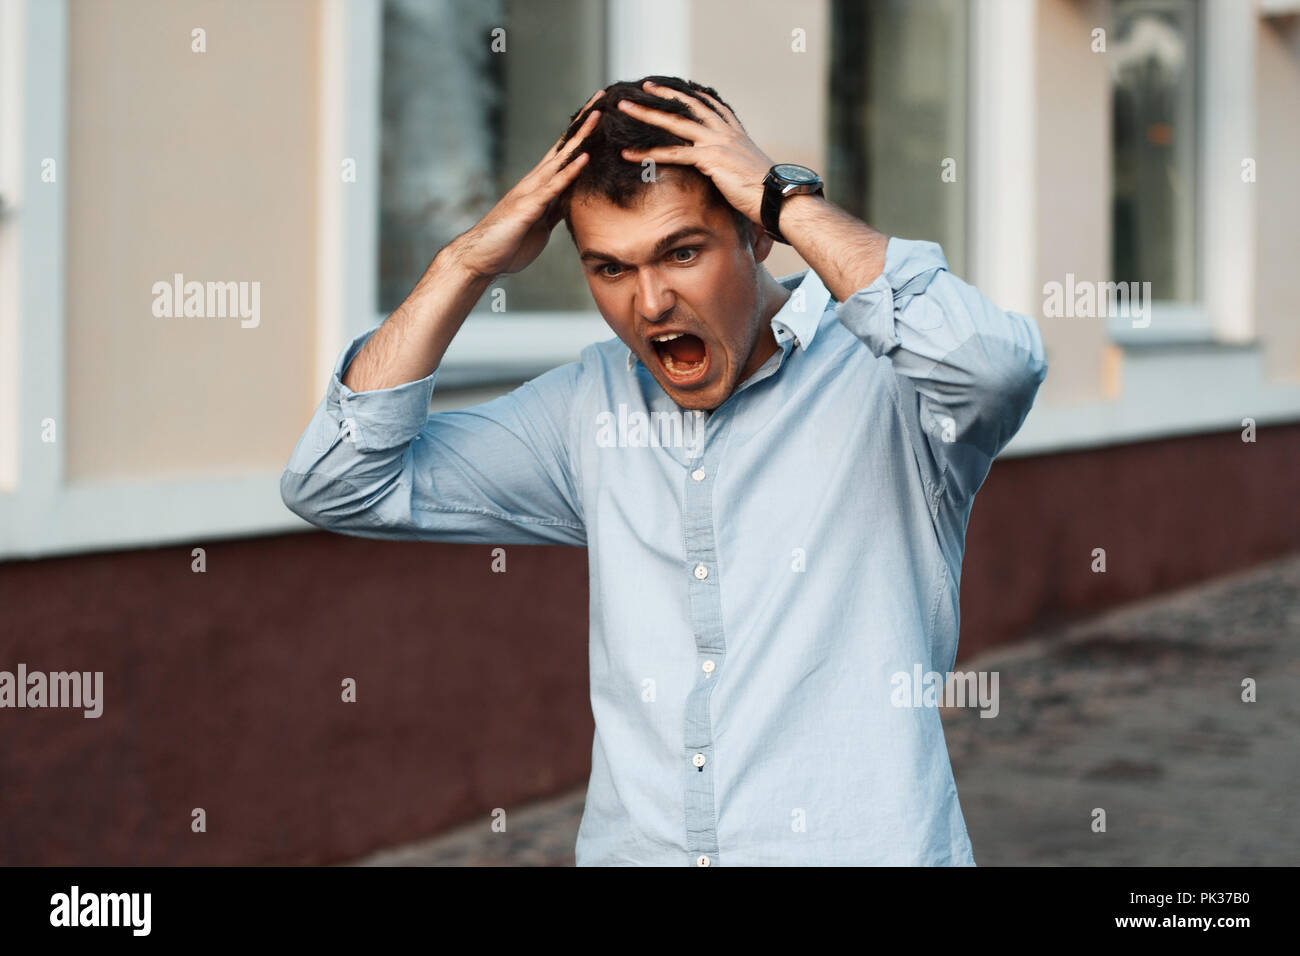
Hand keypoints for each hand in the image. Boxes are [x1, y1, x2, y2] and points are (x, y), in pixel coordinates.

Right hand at [451, 90, 603, 278]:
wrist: (480, 259)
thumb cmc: (508, 242)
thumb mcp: (540, 225)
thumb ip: (555, 209)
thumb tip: (570, 201)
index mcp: (540, 186)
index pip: (565, 153)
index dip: (582, 133)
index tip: (599, 112)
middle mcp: (536, 182)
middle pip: (565, 146)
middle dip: (584, 123)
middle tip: (602, 98)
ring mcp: (531, 192)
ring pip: (561, 159)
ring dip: (580, 137)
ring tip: (598, 115)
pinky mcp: (529, 207)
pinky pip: (554, 187)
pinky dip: (570, 172)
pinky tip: (586, 157)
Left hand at [615, 80, 775, 225]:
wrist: (779, 197)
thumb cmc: (767, 191)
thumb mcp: (749, 170)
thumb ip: (734, 162)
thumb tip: (728, 170)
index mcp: (735, 132)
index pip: (710, 105)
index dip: (690, 94)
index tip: (675, 87)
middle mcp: (725, 132)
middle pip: (687, 106)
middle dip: (662, 95)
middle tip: (642, 87)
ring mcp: (717, 142)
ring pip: (674, 123)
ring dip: (646, 114)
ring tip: (625, 108)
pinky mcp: (710, 159)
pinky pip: (672, 154)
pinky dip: (648, 153)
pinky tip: (629, 154)